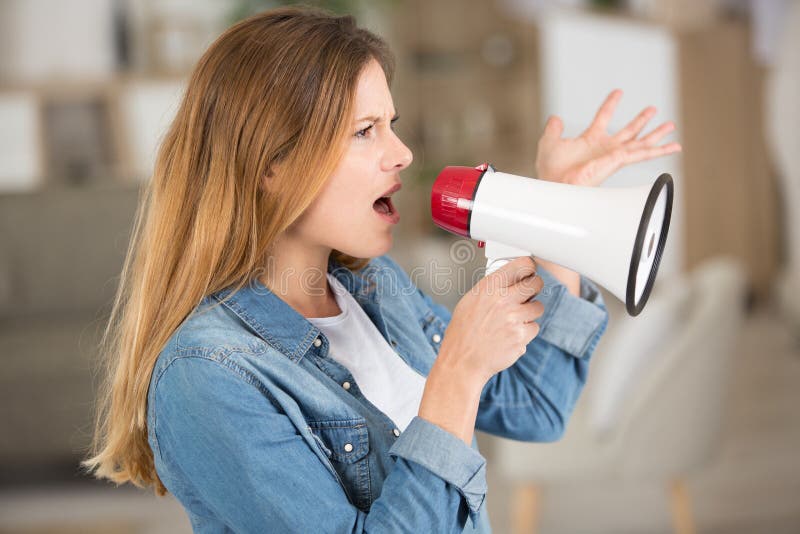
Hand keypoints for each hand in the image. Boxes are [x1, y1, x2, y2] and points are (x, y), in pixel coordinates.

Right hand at [436, 256, 544, 383]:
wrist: (462, 362)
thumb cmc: (463, 333)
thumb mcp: (470, 301)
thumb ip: (492, 289)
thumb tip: (512, 279)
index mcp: (488, 287)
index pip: (521, 265)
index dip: (529, 268)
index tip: (530, 271)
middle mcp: (502, 299)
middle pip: (535, 283)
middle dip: (534, 288)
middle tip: (527, 295)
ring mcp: (513, 318)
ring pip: (538, 307)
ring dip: (529, 314)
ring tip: (512, 321)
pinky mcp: (521, 336)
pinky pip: (534, 328)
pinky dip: (525, 333)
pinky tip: (510, 336)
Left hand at [535, 89, 681, 185]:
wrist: (555, 183)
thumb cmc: (550, 170)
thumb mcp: (550, 142)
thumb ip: (553, 129)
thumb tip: (555, 118)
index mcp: (590, 140)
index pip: (604, 117)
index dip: (611, 103)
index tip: (618, 92)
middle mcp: (605, 147)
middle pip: (628, 131)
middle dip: (641, 120)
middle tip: (653, 109)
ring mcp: (613, 154)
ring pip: (641, 142)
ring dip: (656, 134)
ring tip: (671, 125)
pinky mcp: (619, 160)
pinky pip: (643, 153)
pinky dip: (659, 150)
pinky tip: (674, 147)